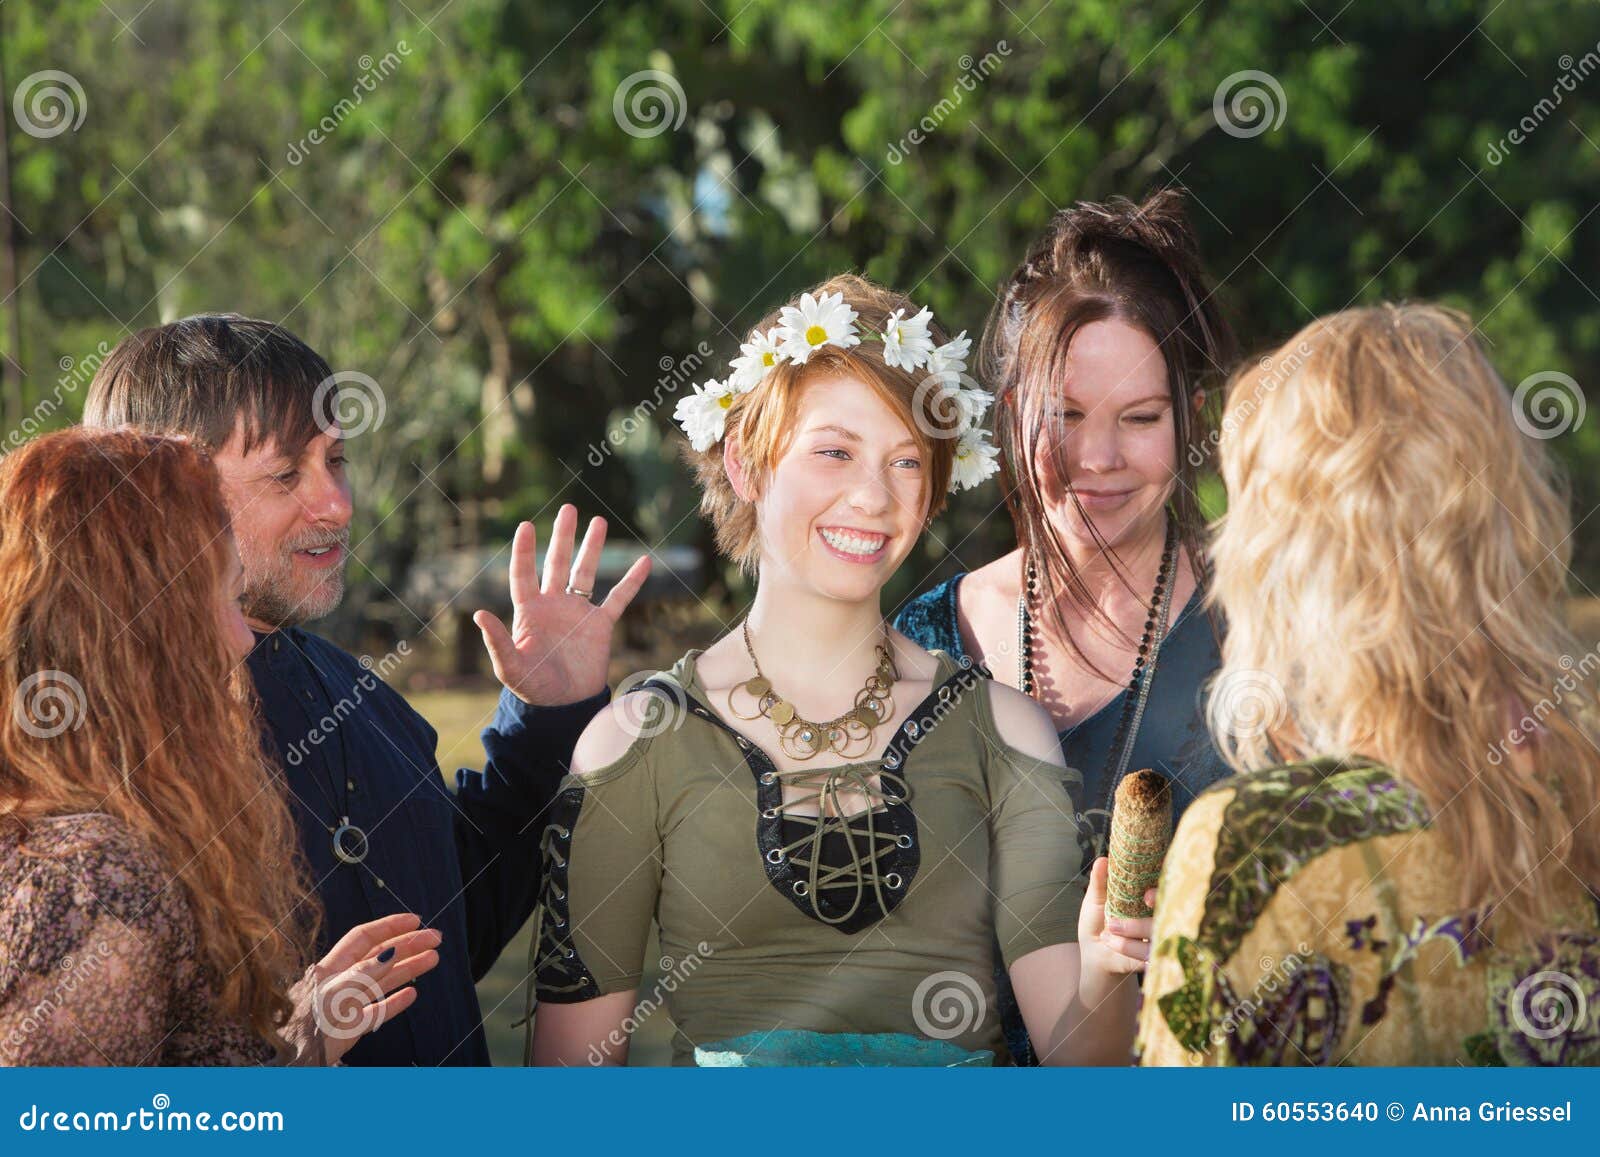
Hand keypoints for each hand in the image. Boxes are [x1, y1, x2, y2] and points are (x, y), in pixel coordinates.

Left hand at [287, 913, 442, 1064]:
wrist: (286, 1061)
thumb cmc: (303, 1023)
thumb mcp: (333, 992)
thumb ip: (363, 973)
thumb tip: (390, 952)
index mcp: (332, 967)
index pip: (364, 938)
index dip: (390, 927)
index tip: (415, 921)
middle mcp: (341, 982)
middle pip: (379, 956)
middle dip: (407, 945)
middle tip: (434, 938)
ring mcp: (347, 1004)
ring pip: (383, 981)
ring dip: (408, 968)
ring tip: (433, 958)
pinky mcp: (351, 1028)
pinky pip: (378, 1012)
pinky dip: (395, 1003)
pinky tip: (411, 994)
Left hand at [473, 504, 651, 704]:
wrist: (564, 706)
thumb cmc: (532, 687)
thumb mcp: (510, 667)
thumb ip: (497, 641)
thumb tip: (479, 613)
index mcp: (529, 611)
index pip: (524, 574)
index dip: (524, 551)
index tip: (526, 526)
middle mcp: (553, 605)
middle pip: (557, 563)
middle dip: (562, 537)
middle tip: (568, 509)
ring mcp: (578, 612)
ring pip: (585, 573)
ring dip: (592, 548)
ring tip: (598, 521)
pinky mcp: (600, 625)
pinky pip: (618, 598)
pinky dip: (631, 581)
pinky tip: (644, 561)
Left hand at [1078, 856, 1155, 981]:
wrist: (1096, 953)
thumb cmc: (1098, 921)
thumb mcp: (1096, 900)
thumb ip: (1100, 881)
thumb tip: (1102, 860)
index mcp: (1149, 899)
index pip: (1166, 891)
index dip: (1161, 894)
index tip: (1146, 897)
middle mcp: (1159, 917)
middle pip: (1167, 918)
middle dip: (1143, 921)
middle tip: (1115, 921)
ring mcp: (1160, 938)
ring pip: (1157, 938)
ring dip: (1130, 936)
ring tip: (1106, 933)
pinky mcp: (1157, 958)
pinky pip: (1151, 956)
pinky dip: (1129, 949)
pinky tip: (1111, 943)